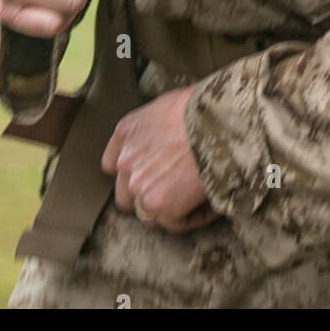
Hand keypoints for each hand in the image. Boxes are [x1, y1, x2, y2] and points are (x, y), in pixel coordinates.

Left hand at [102, 87, 219, 233]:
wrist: (216, 121)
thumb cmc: (201, 106)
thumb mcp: (167, 107)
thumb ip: (156, 128)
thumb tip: (172, 141)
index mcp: (125, 132)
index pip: (113, 164)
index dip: (134, 172)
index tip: (153, 173)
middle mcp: (125, 161)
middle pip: (126, 193)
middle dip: (147, 194)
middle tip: (176, 188)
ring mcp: (139, 185)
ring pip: (147, 212)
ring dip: (169, 209)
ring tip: (195, 199)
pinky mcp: (160, 205)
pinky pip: (175, 223)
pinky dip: (193, 217)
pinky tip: (209, 205)